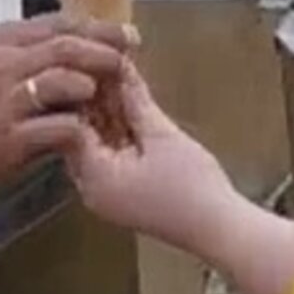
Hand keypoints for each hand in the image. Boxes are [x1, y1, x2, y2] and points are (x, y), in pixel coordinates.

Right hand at [0, 14, 132, 194]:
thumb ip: (11, 56)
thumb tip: (55, 51)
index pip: (55, 23)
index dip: (94, 27)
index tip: (121, 33)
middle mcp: (1, 64)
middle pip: (67, 46)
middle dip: (106, 50)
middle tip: (128, 57)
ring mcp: (5, 101)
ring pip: (66, 80)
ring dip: (93, 86)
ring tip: (107, 96)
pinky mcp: (8, 139)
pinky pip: (58, 127)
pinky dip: (77, 127)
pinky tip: (85, 132)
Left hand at [64, 62, 236, 247]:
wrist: (220, 229)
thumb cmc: (193, 190)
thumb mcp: (162, 136)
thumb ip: (136, 102)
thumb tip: (120, 70)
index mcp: (93, 178)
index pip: (72, 124)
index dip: (83, 90)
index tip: (93, 63)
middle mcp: (91, 188)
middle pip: (81, 133)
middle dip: (93, 99)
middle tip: (103, 65)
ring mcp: (106, 193)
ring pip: (97, 143)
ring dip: (106, 114)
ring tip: (116, 77)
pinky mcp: (123, 194)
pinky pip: (111, 156)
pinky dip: (118, 133)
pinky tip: (128, 105)